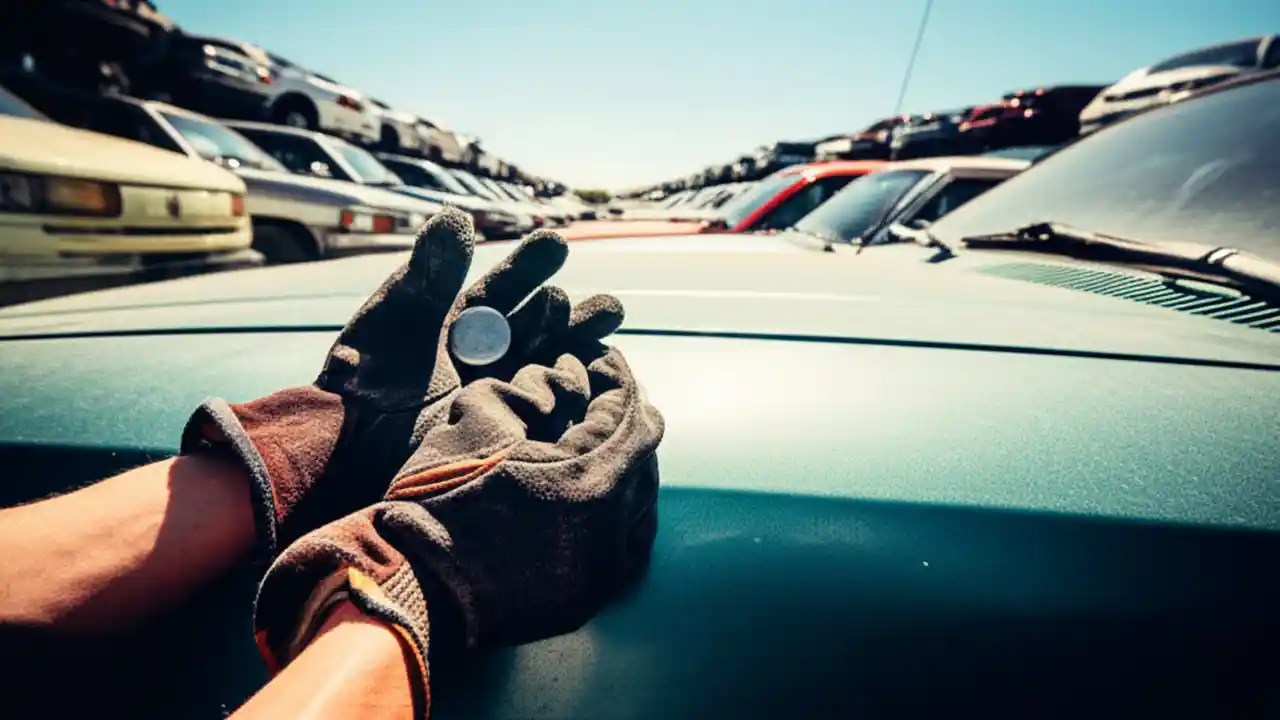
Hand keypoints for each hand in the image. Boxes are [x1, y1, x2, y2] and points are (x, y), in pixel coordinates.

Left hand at [181, 208, 621, 559]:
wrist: (353, 456)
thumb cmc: (365, 384)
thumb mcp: (394, 319)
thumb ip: (429, 273)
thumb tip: (458, 214)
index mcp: (452, 326)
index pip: (498, 290)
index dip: (527, 266)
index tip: (555, 243)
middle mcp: (480, 357)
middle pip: (533, 326)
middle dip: (562, 312)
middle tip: (588, 302)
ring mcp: (496, 395)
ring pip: (548, 362)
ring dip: (579, 342)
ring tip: (609, 324)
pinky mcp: (507, 432)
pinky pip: (549, 405)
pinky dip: (577, 386)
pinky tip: (603, 372)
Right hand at [252, 347, 662, 714]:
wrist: (410, 582)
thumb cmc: (435, 496)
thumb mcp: (478, 416)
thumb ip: (535, 384)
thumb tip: (570, 373)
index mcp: (587, 479)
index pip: (627, 413)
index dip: (616, 378)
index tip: (602, 362)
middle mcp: (610, 529)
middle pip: (644, 455)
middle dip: (624, 418)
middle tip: (599, 396)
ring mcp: (603, 570)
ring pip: (642, 500)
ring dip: (625, 464)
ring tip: (596, 440)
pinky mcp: (588, 596)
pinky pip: (627, 543)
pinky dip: (620, 510)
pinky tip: (596, 493)